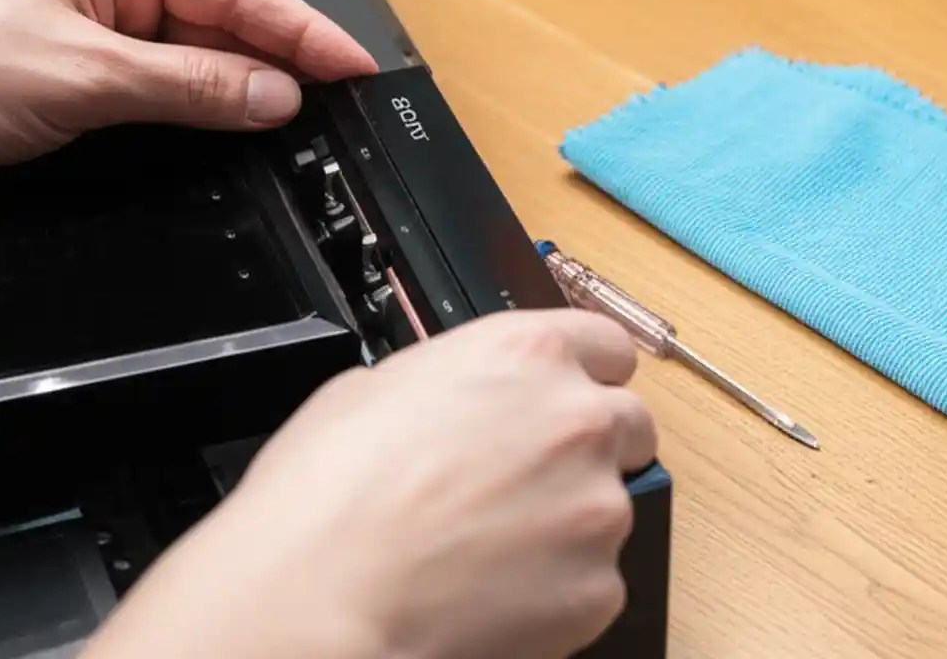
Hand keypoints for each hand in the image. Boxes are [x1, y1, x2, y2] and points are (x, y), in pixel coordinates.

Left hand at [0, 0, 377, 165]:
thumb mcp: (84, 74)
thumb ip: (193, 84)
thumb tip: (275, 94)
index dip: (303, 29)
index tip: (356, 66)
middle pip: (224, 18)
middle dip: (282, 63)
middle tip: (339, 109)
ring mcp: (98, 23)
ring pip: (198, 56)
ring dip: (244, 91)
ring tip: (298, 127)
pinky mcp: (86, 67)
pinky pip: (165, 84)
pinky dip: (203, 109)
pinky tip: (237, 128)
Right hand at [81, 309, 658, 658]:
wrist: (318, 599)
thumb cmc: (326, 499)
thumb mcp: (377, 388)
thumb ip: (455, 381)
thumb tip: (466, 397)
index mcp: (528, 355)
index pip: (609, 348)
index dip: (587, 376)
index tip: (574, 395)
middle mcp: (579, 422)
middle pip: (628, 424)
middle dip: (589, 449)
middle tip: (528, 481)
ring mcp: (597, 508)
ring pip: (610, 508)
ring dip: (568, 523)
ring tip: (486, 547)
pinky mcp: (598, 587)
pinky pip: (595, 581)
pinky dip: (557, 589)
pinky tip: (490, 590)